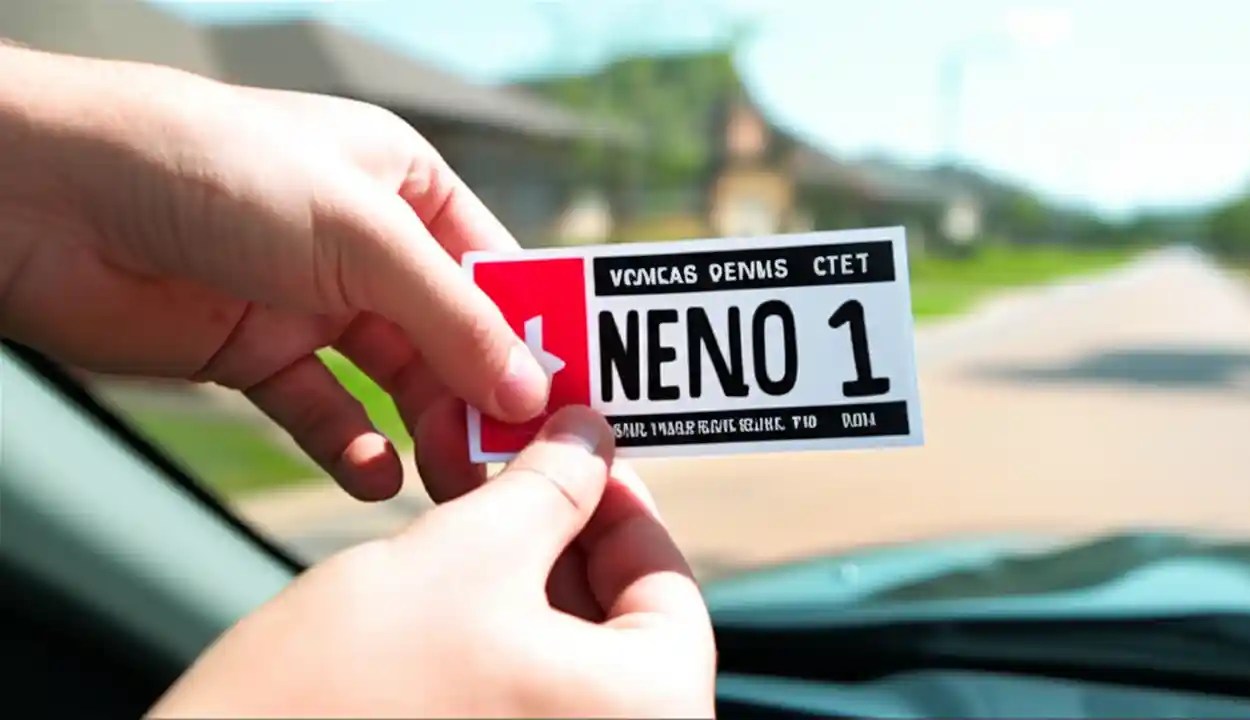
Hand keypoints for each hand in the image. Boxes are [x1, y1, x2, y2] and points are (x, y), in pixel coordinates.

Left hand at [0, 46, 547, 498]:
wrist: (55, 199)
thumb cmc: (215, 170)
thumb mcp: (365, 236)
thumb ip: (455, 319)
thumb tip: (531, 391)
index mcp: (406, 186)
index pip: (500, 270)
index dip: (541, 336)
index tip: (579, 404)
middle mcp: (367, 245)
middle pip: (455, 337)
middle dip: (486, 398)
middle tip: (520, 462)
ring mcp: (312, 302)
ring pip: (396, 383)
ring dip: (429, 432)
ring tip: (455, 483)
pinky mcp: (258, 353)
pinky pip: (324, 413)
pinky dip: (352, 447)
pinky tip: (371, 472)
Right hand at [148, 407, 716, 717]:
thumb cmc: (342, 695)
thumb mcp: (467, 554)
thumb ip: (551, 485)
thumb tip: (590, 437)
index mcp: (652, 710)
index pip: (670, 581)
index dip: (619, 495)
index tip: (578, 444)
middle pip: (616, 613)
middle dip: (561, 523)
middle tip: (516, 458)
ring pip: (560, 644)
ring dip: (521, 562)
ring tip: (467, 496)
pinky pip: (516, 682)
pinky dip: (492, 619)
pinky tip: (447, 568)